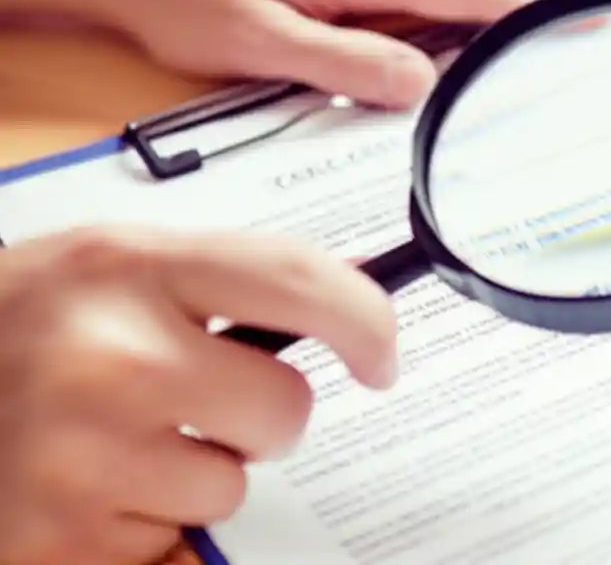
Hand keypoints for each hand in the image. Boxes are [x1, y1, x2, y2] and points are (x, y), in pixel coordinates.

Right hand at [0, 226, 399, 563]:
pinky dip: (148, 534)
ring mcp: (79, 460)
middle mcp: (106, 359)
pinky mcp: (61, 544)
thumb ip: (220, 283)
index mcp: (125, 267)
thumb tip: (349, 312)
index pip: (298, 280)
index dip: (366, 322)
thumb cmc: (15, 327)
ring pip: (230, 489)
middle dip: (254, 416)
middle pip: (283, 409)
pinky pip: (180, 552)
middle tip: (186, 402)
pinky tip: (88, 495)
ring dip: (190, 479)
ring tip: (108, 445)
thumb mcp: (107, 270)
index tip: (380, 358)